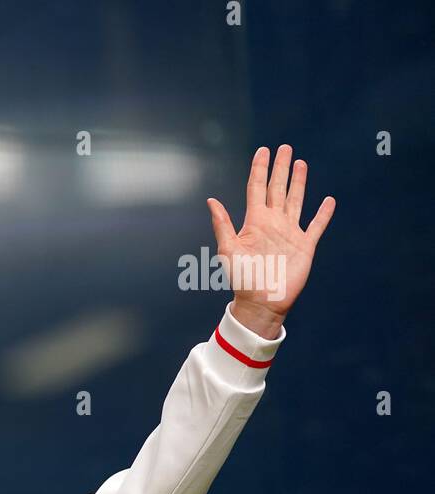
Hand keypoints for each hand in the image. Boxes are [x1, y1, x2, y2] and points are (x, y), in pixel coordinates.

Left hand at [206, 145, 334, 337]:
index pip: (257, 188)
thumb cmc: (241, 279)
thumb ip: (222, 224)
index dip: (259, 169)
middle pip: (277, 188)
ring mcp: (289, 232)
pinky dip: (323, 214)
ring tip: (301, 163)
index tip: (263, 151)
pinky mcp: (305, 245)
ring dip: (299, 182)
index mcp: (254, 222)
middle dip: (281, 168)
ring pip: (295, 200)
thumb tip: (211, 200)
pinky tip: (328, 201)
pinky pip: (316, 225)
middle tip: (285, 148)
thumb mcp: (228, 250)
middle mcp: (273, 223)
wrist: (261, 301)